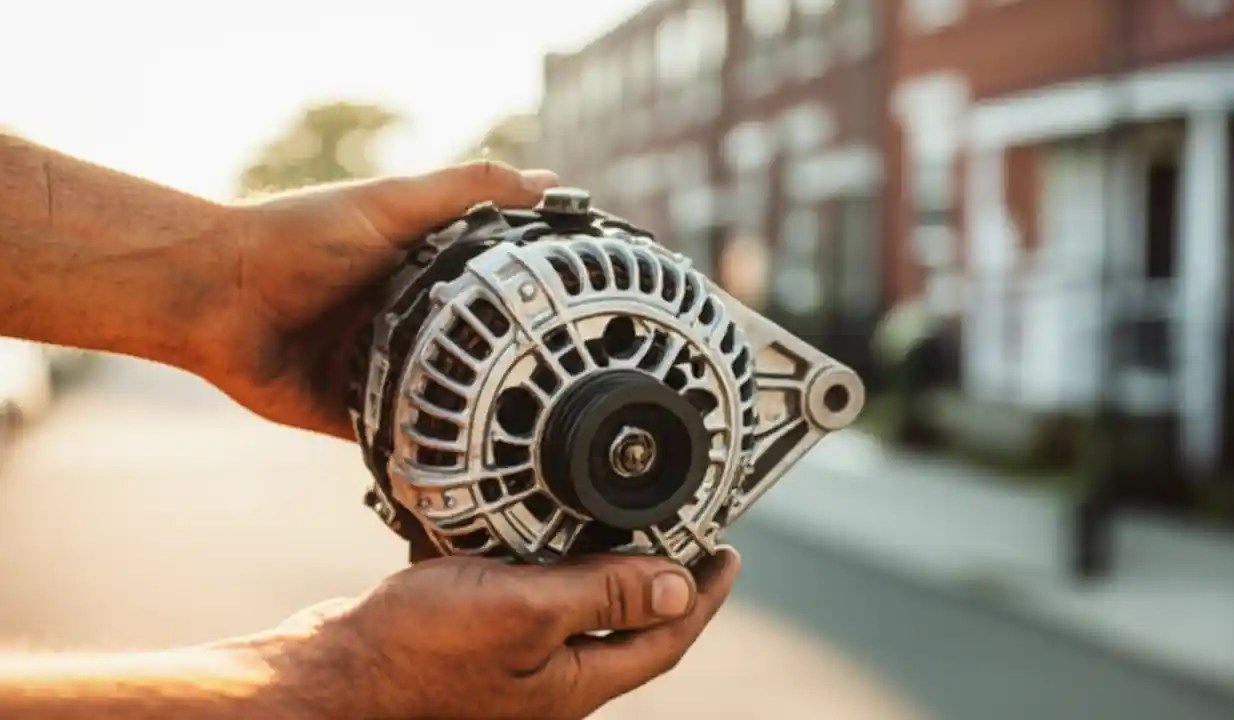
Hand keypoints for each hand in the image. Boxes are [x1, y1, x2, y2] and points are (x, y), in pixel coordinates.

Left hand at [211, 161, 558, 438]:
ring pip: (439, 399)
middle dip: (510, 368)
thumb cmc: (297, 238)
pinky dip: (421, 453)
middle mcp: (403, 320)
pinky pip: (396, 439)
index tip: (586, 317)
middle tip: (569, 388)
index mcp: (419, 270)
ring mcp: (377, 369)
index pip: (492, 287)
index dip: (534, 300)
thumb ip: (464, 191)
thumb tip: (547, 181)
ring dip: (471, 415)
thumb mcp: (390, 203)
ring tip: (530, 435)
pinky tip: (464, 468)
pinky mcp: (348, 412)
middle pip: (472, 349)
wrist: (213, 296)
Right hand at [251, 549, 740, 719]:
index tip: (728, 553)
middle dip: (660, 576)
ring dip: (598, 563)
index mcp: (573, 678)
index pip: (664, 635)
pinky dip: (535, 560)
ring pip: (575, 605)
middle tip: (682, 528)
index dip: (702, 594)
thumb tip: (680, 588)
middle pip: (626, 621)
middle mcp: (549, 675)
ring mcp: (509, 658)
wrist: (325, 677)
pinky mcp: (472, 636)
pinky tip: (527, 526)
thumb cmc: (414, 652)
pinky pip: (524, 594)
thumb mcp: (524, 611)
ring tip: (617, 518)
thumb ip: (603, 594)